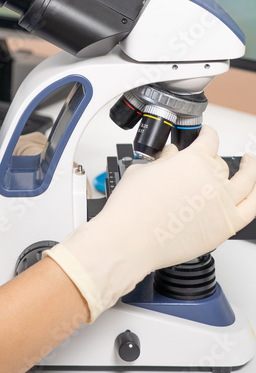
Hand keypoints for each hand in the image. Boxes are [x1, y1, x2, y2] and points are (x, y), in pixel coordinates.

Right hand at [44, 126, 255, 322]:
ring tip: (249, 163)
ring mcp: (222, 204)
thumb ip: (162, 160)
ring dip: (250, 168)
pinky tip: (253, 190)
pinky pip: (251, 208)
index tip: (205, 134)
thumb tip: (170, 156)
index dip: (207, 133)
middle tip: (206, 160)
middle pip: (221, 162)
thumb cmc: (132, 209)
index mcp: (193, 161)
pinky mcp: (225, 227)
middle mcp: (212, 180)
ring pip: (246, 181)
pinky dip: (255, 195)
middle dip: (213, 157)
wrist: (130, 239)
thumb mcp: (142, 171)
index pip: (209, 139)